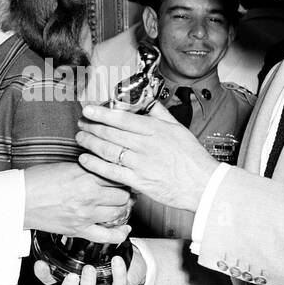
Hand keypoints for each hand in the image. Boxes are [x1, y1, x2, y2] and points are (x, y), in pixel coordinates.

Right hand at [23, 162, 130, 244]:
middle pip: (123, 195)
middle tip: (123, 191)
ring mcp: (85, 215)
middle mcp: (89, 196)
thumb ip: (88, 169)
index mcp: (86, 177)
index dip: (122, 176)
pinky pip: (107, 236)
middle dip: (125, 193)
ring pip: (119, 213)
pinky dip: (120, 234)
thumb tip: (105, 169)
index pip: (117, 176)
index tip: (123, 176)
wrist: (19, 200)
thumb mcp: (66, 166)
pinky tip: (125, 229)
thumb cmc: (38, 180)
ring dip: (122, 209)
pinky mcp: (79, 230)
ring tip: (119, 205)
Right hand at [34, 248, 146, 284]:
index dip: (44, 276)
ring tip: (89, 269)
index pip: (50, 281)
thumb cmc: (105, 252)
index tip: (42, 264)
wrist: (132, 261)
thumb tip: (59, 222)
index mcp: (70, 277)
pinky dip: (117, 274)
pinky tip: (116, 260)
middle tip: (71, 277)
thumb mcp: (87, 245)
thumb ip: (73, 239)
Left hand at [76, 102, 218, 212]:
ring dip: (90, 143)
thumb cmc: (192, 158)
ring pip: (109, 150)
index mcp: (155, 130)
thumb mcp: (178, 128)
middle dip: (92, 127)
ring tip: (81, 138)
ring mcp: (141, 164)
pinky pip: (112, 172)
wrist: (202, 184)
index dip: (102, 113)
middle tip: (81, 123)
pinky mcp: (139, 181)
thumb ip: (160, 113)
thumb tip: (147, 100)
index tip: (89, 109)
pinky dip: (96, 165)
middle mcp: (146, 145)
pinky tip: (85, 159)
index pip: (122, 118)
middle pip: (111, 133)